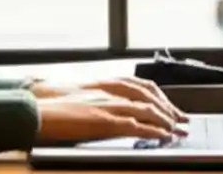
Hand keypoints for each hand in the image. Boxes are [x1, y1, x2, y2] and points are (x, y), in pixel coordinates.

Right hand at [29, 76, 188, 124]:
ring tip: (178, 131)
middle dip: (170, 110)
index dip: (162, 98)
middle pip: (150, 97)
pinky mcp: (104, 121)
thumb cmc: (56, 108)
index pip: (143, 87)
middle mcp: (111, 92)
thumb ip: (103, 101)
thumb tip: (117, 113)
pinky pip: (136, 126)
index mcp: (107, 84)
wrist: (38, 111)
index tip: (173, 108)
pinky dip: (153, 131)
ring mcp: (109, 106)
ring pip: (147, 110)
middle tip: (184, 122)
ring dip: (166, 121)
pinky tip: (162, 137)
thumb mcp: (84, 99)